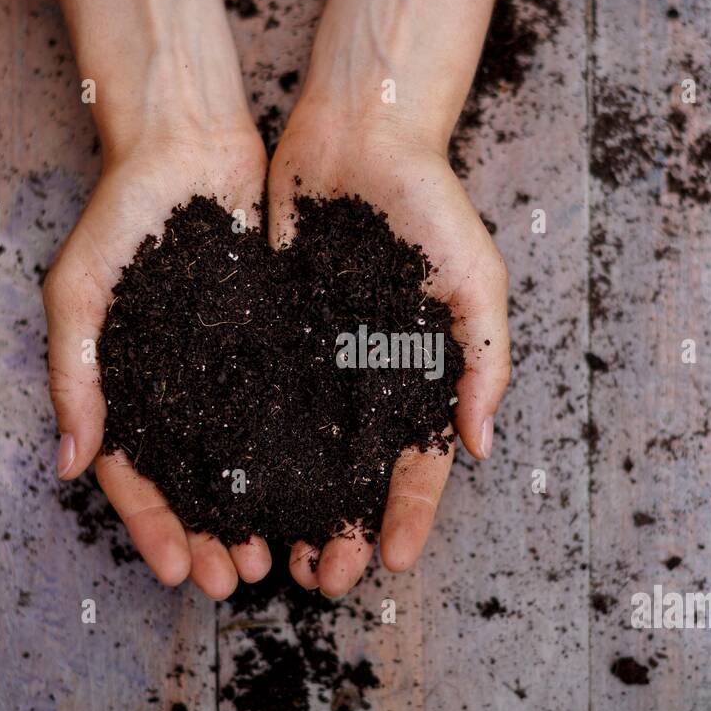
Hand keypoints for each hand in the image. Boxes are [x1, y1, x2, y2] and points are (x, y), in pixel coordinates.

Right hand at [44, 129, 270, 597]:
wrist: (188, 145)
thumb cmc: (121, 213)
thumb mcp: (81, 293)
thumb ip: (75, 375)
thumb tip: (69, 463)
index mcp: (127, 385)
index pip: (136, 473)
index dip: (154, 525)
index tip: (177, 571)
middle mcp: (180, 386)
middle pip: (196, 481)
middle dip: (214, 534)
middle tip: (237, 579)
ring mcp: (228, 367)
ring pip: (247, 456)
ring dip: (261, 509)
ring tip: (283, 553)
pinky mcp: (275, 341)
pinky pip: (288, 406)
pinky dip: (300, 452)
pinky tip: (319, 490)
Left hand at [267, 104, 511, 596]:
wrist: (358, 133)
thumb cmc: (430, 202)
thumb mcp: (473, 277)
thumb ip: (483, 359)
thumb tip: (481, 446)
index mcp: (421, 373)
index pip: (419, 463)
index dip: (411, 516)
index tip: (393, 564)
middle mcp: (367, 377)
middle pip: (355, 473)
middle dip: (342, 528)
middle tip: (321, 577)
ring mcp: (318, 358)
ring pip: (302, 450)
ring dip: (289, 506)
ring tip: (269, 553)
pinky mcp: (271, 331)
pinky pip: (257, 396)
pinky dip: (246, 445)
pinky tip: (227, 487)